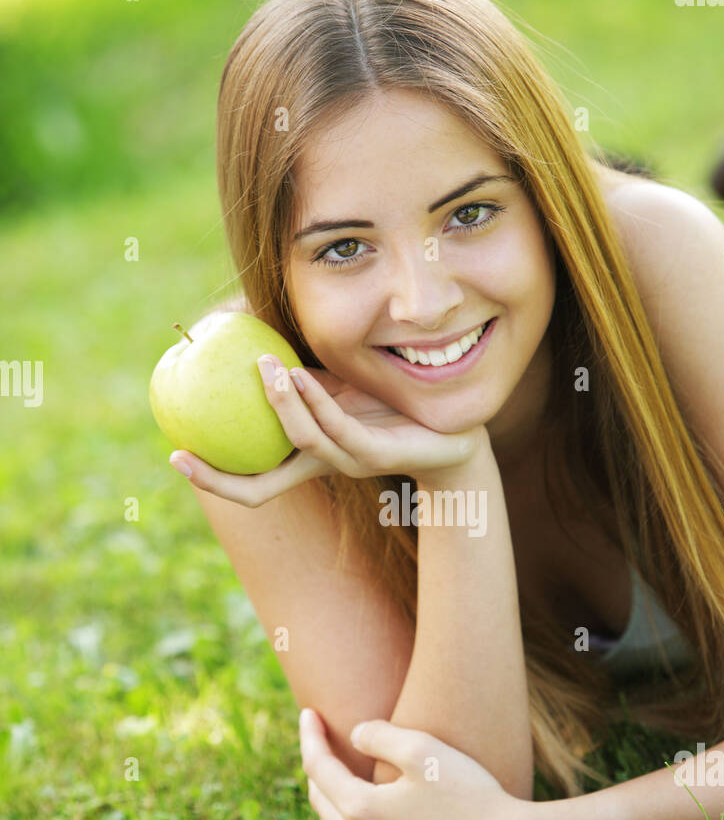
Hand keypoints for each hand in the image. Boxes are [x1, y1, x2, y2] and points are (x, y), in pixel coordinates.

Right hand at [173, 362, 487, 507]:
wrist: (452, 425)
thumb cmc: (389, 399)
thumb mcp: (331, 377)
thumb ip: (290, 363)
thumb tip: (241, 331)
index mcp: (305, 457)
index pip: (251, 482)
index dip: (211, 478)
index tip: (175, 455)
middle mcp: (321, 466)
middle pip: (261, 488)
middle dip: (220, 477)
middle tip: (183, 450)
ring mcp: (348, 462)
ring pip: (301, 441)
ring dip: (280, 404)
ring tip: (264, 368)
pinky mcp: (377, 452)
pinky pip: (338, 426)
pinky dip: (315, 400)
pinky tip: (299, 373)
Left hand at [298, 708, 534, 819]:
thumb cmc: (469, 793)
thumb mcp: (424, 750)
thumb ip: (380, 736)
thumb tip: (354, 735)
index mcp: (361, 810)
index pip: (317, 767)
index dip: (310, 736)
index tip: (307, 714)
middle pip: (319, 803)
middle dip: (317, 770)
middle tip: (323, 744)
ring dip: (328, 807)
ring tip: (336, 784)